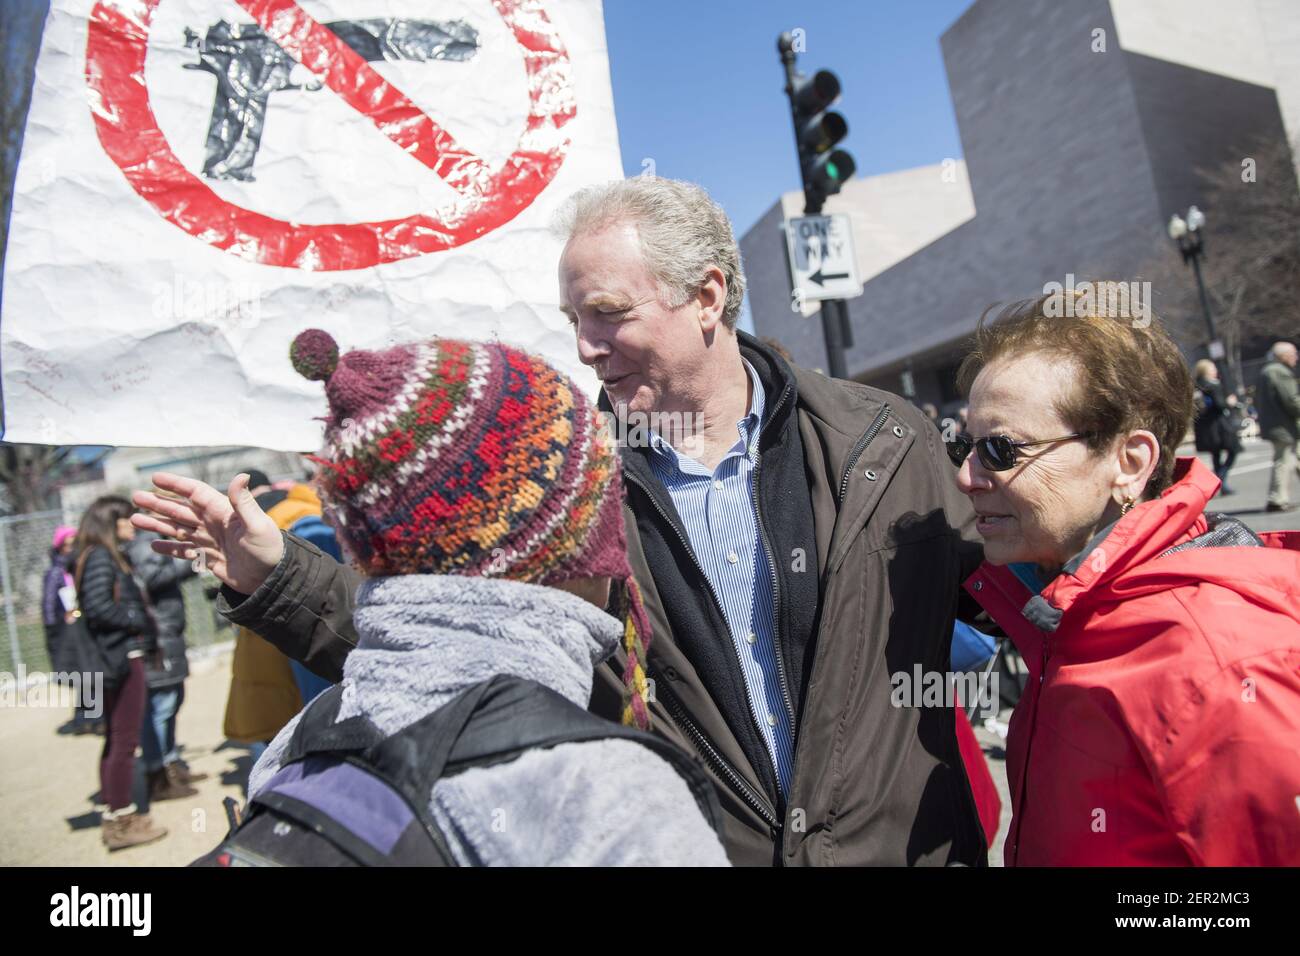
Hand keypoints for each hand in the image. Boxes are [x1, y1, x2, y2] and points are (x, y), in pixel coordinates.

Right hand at [131, 472, 283, 596]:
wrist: (273, 579)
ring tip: (135, 519)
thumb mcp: (257, 525)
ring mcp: (210, 541)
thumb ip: (244, 502)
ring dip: (157, 524)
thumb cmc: (269, 549)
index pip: (195, 493)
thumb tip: (241, 475)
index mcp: (223, 511)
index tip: (155, 477)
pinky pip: (184, 551)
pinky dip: (169, 548)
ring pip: (178, 529)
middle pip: (181, 510)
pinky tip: (153, 545)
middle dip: (158, 503)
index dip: (176, 484)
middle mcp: (214, 523)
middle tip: (135, 497)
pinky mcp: (209, 558)